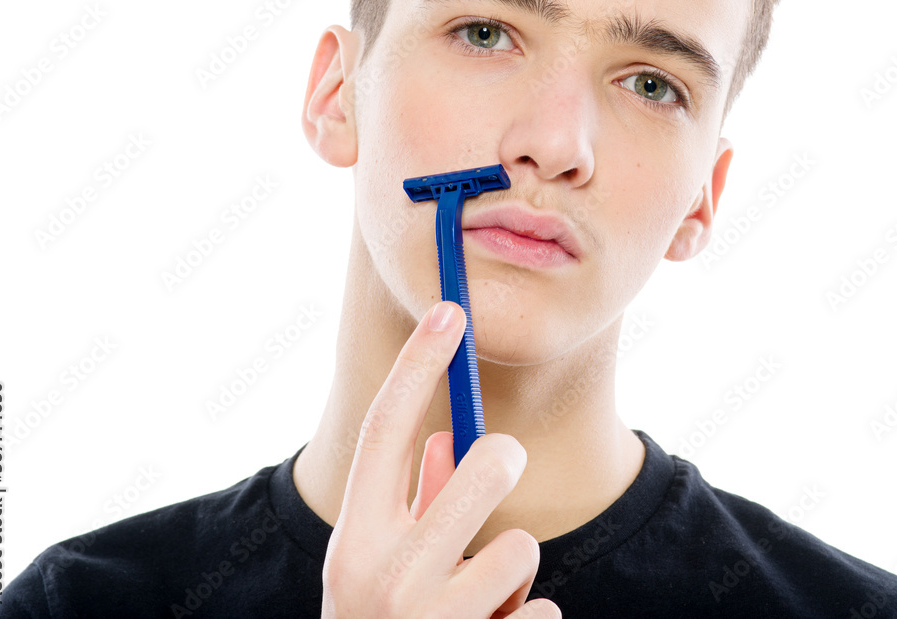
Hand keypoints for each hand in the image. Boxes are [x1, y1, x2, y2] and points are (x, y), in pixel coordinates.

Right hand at [320, 300, 560, 617]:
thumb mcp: (376, 571)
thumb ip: (409, 507)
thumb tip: (440, 446)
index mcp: (355, 540)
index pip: (386, 429)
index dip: (418, 365)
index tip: (451, 308)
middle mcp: (382, 575)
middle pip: (478, 465)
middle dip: (501, 461)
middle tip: (497, 467)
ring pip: (521, 545)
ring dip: (511, 573)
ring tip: (479, 604)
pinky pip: (541, 613)